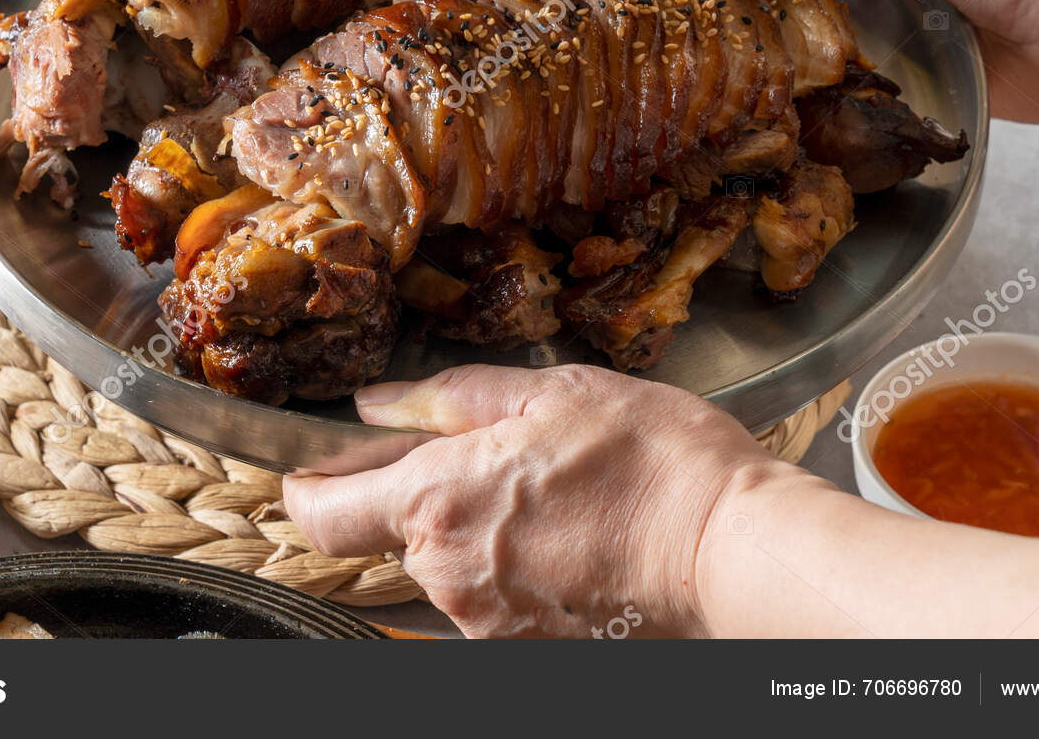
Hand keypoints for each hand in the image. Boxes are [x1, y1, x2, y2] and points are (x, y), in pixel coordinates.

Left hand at [283, 363, 794, 637]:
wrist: (730, 550)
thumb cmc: (652, 461)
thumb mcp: (550, 394)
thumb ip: (450, 399)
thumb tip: (380, 403)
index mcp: (438, 499)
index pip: (323, 511)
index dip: (308, 484)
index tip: (314, 466)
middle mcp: (447, 573)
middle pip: (392, 534)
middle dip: (424, 492)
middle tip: (492, 452)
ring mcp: (485, 620)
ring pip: (446, 565)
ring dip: (475, 527)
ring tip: (549, 491)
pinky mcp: (523, 646)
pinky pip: (490, 598)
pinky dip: (512, 564)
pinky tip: (568, 532)